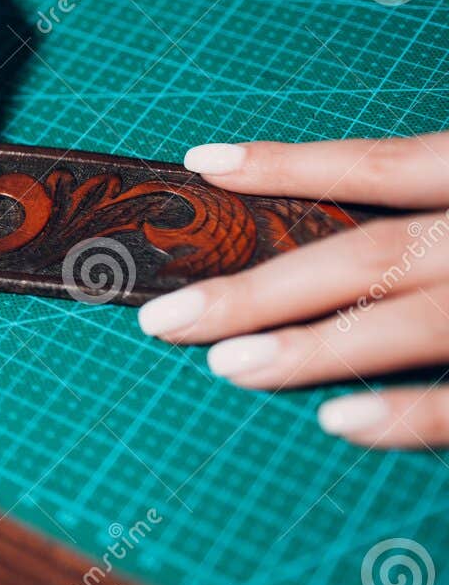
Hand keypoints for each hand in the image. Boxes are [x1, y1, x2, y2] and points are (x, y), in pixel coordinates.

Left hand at [137, 133, 448, 448]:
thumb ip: (439, 195)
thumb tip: (342, 243)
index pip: (383, 168)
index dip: (293, 166)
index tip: (201, 164)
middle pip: (365, 256)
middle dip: (262, 289)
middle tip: (164, 318)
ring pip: (408, 322)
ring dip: (311, 345)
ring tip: (224, 365)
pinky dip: (406, 412)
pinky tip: (335, 420)